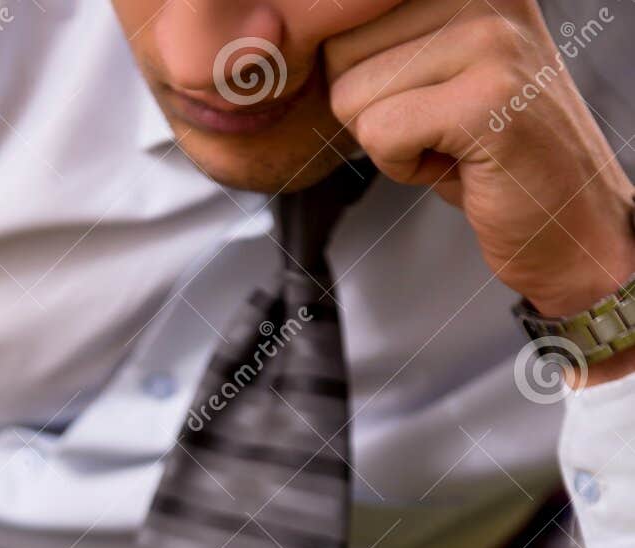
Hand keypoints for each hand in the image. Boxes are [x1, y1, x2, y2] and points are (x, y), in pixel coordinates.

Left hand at [325, 0, 634, 317]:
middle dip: (372, 110)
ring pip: (352, 96)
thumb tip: (281, 37)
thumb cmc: (491, 154)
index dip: (358, 77)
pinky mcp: (486, 99)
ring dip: (389, 141)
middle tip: (439, 125)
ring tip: (451, 141)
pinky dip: (403, 168)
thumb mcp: (430, 71)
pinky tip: (456, 163)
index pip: (341, 13)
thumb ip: (376, 38)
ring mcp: (489, 38)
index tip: (416, 97)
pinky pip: (380, 135)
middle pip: (338, 52)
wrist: (568, 223)